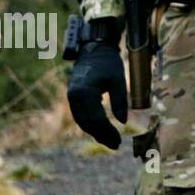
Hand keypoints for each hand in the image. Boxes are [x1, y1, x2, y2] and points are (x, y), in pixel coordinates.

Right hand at [66, 23, 127, 148]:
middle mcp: (74, 97)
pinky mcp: (73, 97)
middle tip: (116, 145)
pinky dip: (90, 125)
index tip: (119, 141)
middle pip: (87, 123)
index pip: (96, 119)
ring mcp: (71, 97)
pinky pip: (81, 115)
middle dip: (101, 135)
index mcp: (84, 92)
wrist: (93, 49)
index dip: (107, 132)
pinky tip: (101, 131)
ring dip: (95, 132)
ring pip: (82, 121)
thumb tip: (123, 122)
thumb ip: (120, 100)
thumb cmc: (108, 63)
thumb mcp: (118, 79)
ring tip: (110, 141)